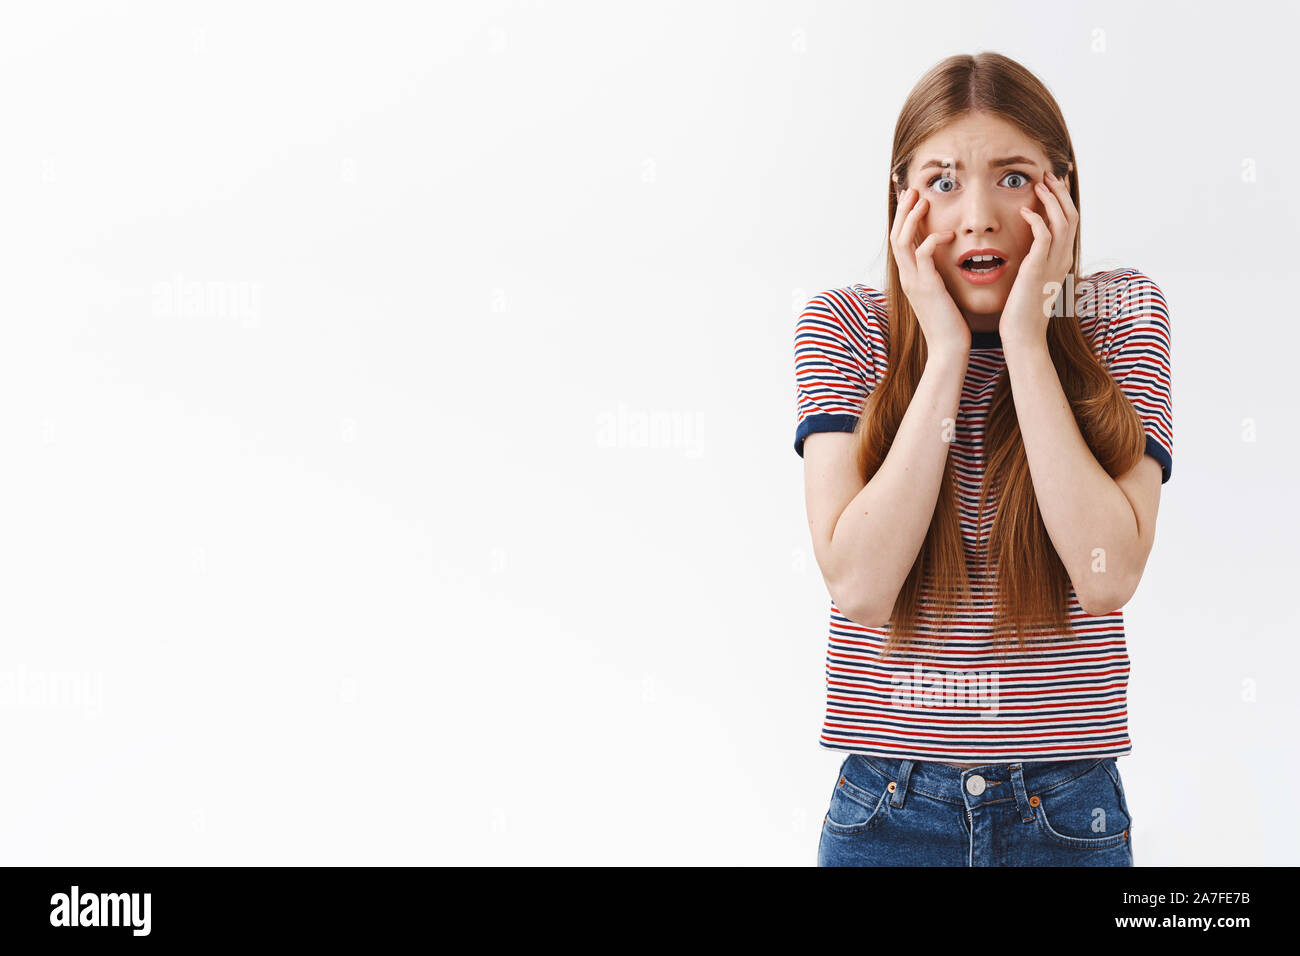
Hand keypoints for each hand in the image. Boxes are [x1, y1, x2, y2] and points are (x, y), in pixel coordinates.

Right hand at [890, 187, 970, 358]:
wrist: (949, 349)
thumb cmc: (951, 323)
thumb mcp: (942, 293)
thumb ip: (939, 275)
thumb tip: (948, 259)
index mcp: (910, 277)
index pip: (900, 240)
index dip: (903, 218)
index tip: (910, 197)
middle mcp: (907, 277)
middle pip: (895, 235)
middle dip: (903, 210)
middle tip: (911, 189)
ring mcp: (913, 282)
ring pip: (902, 241)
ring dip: (911, 217)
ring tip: (922, 199)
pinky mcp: (926, 286)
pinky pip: (923, 254)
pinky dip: (934, 239)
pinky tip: (950, 234)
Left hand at [999, 170, 1078, 348]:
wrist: (1023, 337)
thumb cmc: (1021, 314)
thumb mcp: (1031, 283)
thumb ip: (1033, 265)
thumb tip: (1027, 254)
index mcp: (1062, 261)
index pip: (1070, 222)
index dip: (1064, 200)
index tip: (1053, 183)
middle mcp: (1062, 260)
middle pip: (1071, 215)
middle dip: (1060, 192)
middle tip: (1048, 174)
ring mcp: (1053, 264)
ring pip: (1062, 221)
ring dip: (1051, 199)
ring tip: (1038, 183)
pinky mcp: (1037, 269)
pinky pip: (1044, 236)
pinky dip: (1036, 219)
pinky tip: (1023, 210)